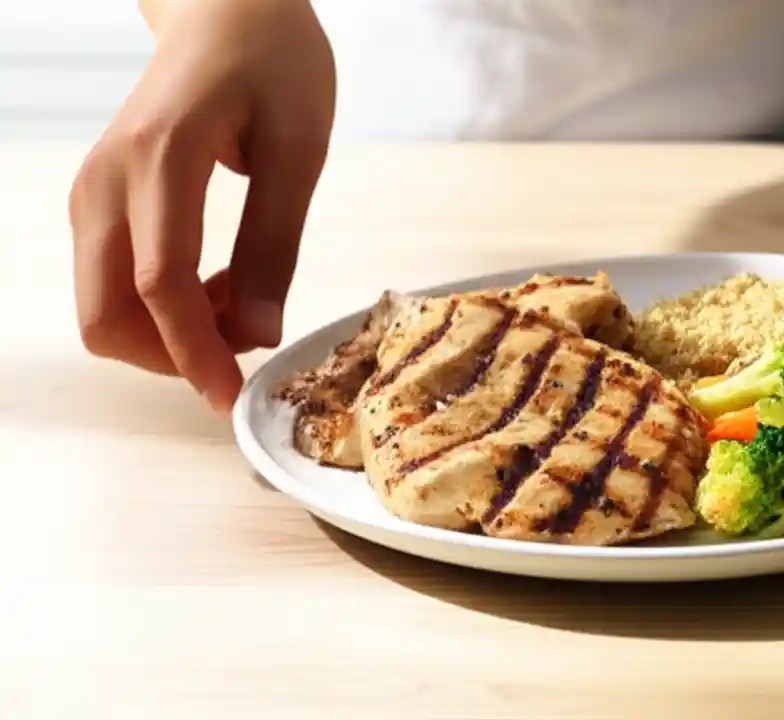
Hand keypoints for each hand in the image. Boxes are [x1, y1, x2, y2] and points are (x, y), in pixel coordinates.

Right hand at [69, 0, 334, 412]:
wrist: (227, 11)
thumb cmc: (272, 63)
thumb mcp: (299, 150)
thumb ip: (275, 244)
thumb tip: (258, 335)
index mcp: (159, 158)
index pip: (160, 284)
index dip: (195, 353)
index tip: (232, 396)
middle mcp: (105, 180)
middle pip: (106, 314)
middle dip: (173, 355)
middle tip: (246, 348)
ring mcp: (92, 192)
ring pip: (103, 308)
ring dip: (168, 334)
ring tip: (243, 305)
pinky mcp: (98, 201)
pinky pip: (113, 282)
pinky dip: (161, 309)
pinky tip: (219, 287)